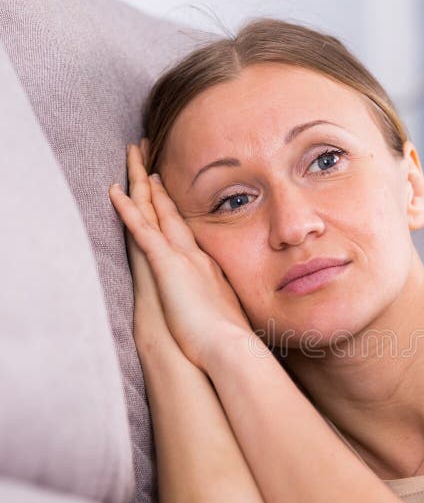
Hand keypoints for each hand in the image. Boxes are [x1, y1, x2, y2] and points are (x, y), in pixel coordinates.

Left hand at [109, 141, 252, 370]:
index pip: (184, 231)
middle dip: (158, 185)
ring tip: (132, 156)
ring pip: (156, 212)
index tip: (165, 189)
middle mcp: (195, 256)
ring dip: (141, 184)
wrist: (229, 347)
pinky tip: (114, 190)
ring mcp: (181, 258)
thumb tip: (223, 314)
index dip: (173, 209)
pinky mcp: (166, 265)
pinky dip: (128, 210)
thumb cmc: (226, 343)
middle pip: (171, 213)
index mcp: (207, 268)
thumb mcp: (222, 318)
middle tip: (149, 158)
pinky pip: (142, 230)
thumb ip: (219, 307)